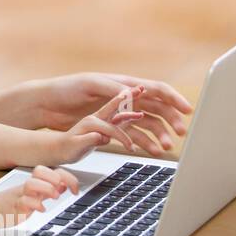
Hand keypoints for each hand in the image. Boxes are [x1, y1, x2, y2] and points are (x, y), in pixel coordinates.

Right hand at [0, 165, 80, 226]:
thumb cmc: (15, 202)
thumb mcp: (36, 195)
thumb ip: (50, 189)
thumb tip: (65, 184)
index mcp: (35, 182)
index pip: (53, 171)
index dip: (68, 177)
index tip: (75, 190)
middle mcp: (28, 186)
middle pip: (39, 170)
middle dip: (54, 177)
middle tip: (60, 188)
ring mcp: (21, 195)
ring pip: (31, 184)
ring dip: (46, 189)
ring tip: (54, 197)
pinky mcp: (15, 207)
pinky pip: (23, 202)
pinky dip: (35, 205)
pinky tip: (41, 209)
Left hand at [28, 72, 192, 156]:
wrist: (47, 104)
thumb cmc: (66, 88)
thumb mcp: (90, 84)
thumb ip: (113, 89)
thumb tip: (134, 93)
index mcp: (124, 84)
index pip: (156, 89)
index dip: (174, 98)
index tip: (188, 109)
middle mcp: (126, 98)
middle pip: (158, 109)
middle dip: (172, 120)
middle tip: (180, 133)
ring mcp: (120, 113)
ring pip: (148, 124)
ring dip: (159, 135)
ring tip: (165, 147)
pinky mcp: (112, 127)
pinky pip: (134, 135)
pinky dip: (145, 143)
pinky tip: (151, 151)